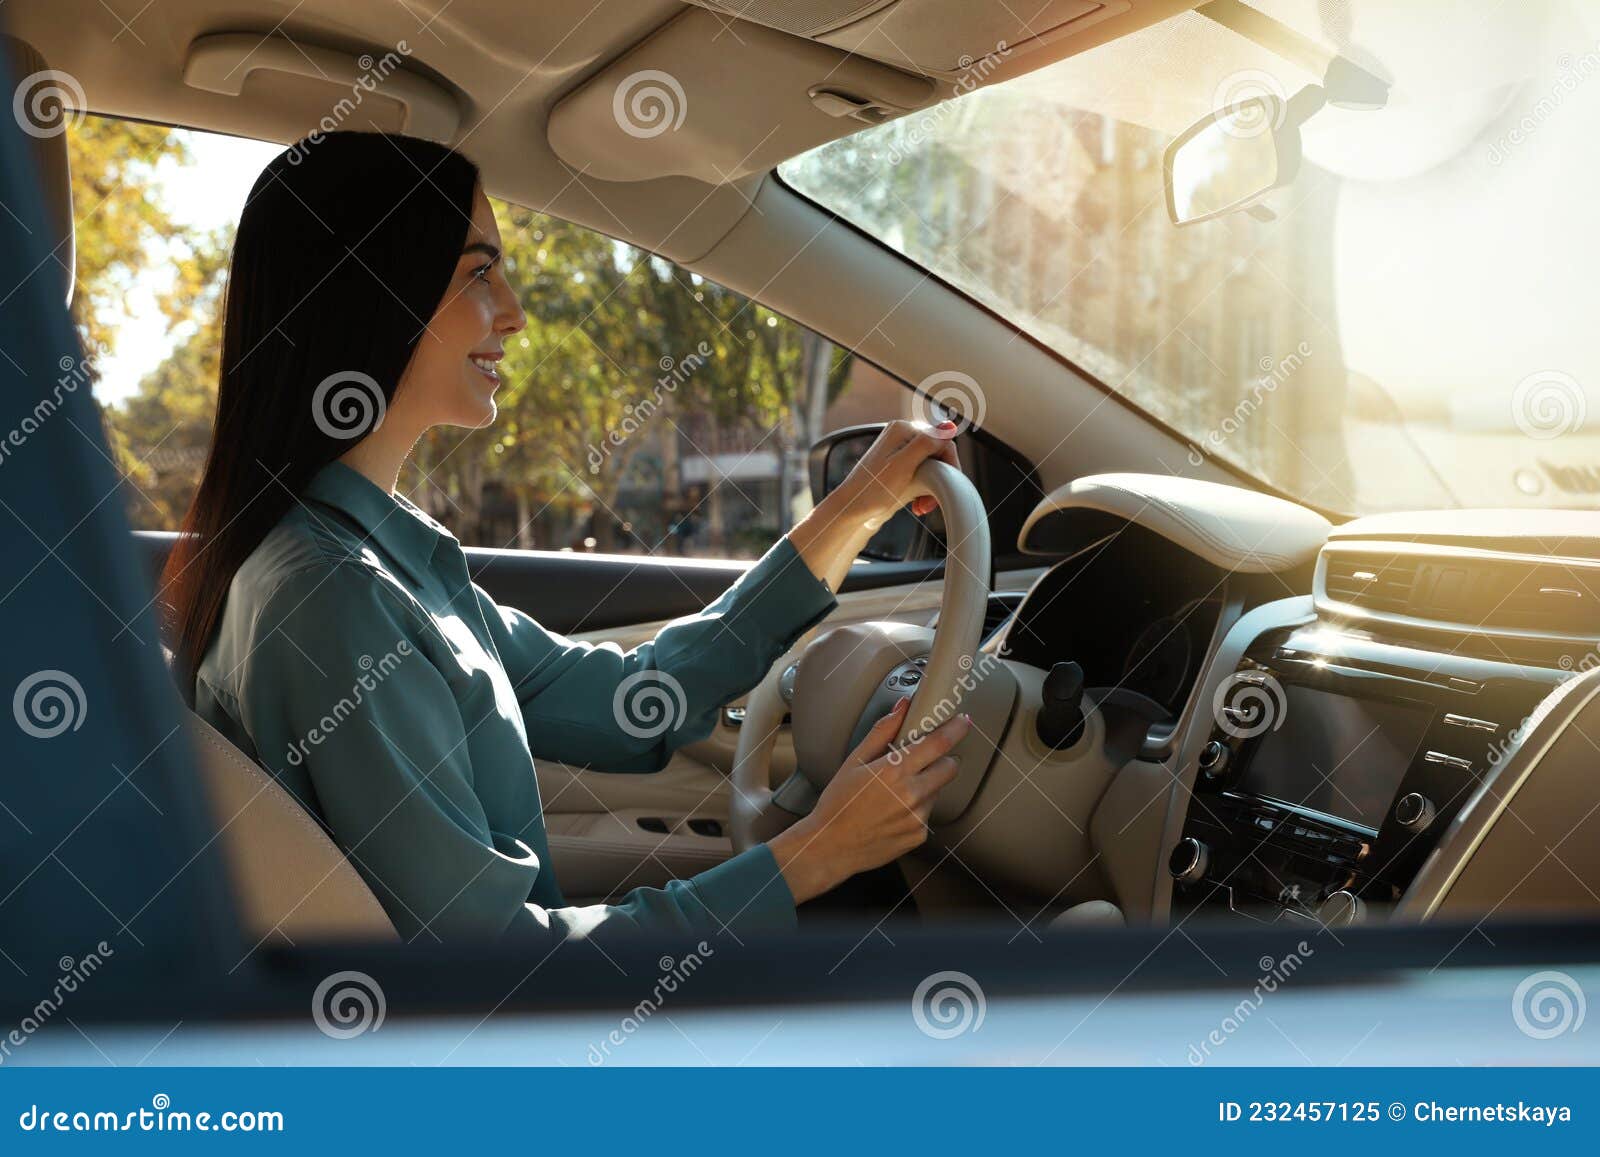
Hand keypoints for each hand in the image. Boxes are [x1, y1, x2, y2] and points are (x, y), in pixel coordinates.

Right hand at [768, 698, 971, 904]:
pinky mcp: (919, 835)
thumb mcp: (854, 761)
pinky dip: (917, 808)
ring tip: (895, 793)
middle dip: (943, 759)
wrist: (831, 847)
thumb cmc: (838, 804)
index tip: (962, 721)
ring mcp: (918, 817)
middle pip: (949, 767)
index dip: (955, 729)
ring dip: (926, 786)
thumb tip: (901, 707)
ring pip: (937, 791)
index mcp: (894, 771)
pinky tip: (893, 812)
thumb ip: (882, 731)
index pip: (938, 743)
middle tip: (924, 759)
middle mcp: (911, 794)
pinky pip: (928, 813)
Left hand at [834, 419, 961, 519]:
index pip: (941, 440)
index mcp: (902, 429)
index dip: (948, 465)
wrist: (851, 510)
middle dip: (938, 479)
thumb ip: (926, 444)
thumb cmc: (872, 491)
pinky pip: (922, 474)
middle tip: (929, 502)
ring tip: (922, 505)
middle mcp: (901, 436)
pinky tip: (917, 503)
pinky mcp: (898, 466)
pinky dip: (923, 489)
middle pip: (937, 454)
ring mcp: (899, 450)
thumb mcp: (903, 466)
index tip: (948, 485)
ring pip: (931, 466)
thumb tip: (950, 424)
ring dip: (932, 487)